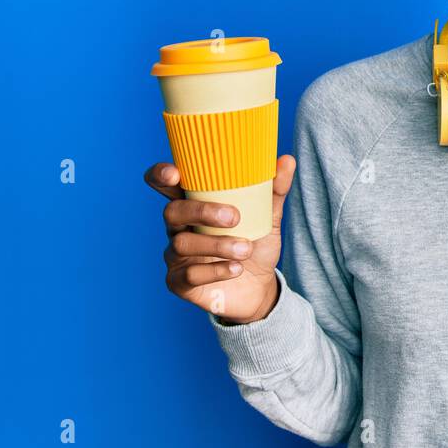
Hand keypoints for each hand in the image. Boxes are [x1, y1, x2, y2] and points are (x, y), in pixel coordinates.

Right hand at [145, 155, 296, 324]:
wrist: (259, 287)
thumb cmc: (255, 244)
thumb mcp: (268, 217)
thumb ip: (273, 190)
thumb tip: (287, 160)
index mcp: (194, 203)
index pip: (165, 184)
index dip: (161, 175)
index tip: (175, 173)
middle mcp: (179, 227)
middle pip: (172, 211)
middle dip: (202, 211)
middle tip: (235, 217)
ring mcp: (176, 255)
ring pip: (182, 244)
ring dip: (217, 245)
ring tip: (246, 249)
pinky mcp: (179, 282)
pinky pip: (189, 274)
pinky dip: (215, 270)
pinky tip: (236, 268)